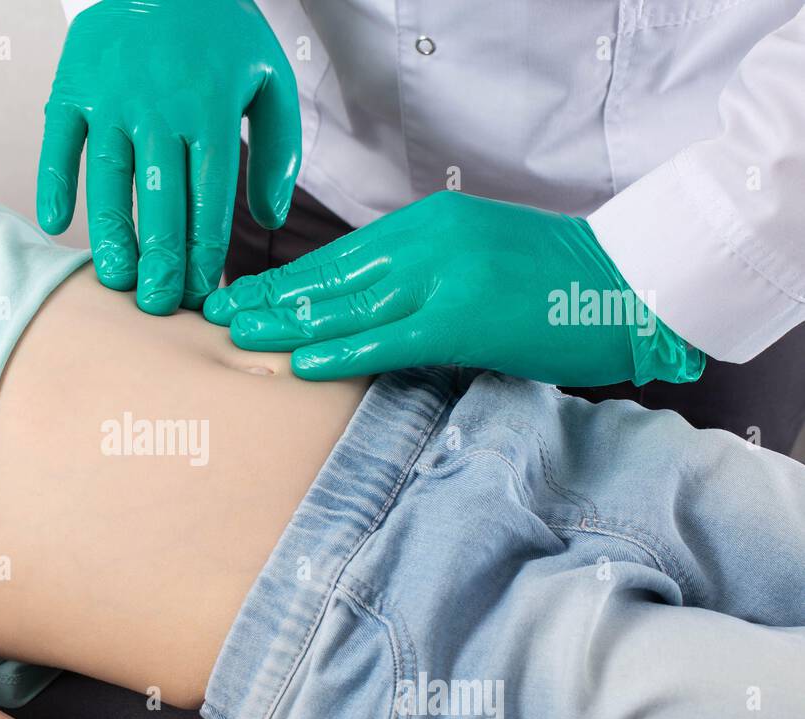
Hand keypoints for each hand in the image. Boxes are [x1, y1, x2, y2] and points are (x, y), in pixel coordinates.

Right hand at [36, 0, 300, 314]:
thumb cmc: (223, 36)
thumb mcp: (270, 81)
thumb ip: (278, 151)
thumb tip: (269, 220)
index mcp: (211, 114)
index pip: (207, 205)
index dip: (204, 258)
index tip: (200, 296)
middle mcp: (159, 111)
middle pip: (158, 206)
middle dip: (159, 266)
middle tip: (157, 307)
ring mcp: (110, 101)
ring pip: (109, 184)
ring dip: (110, 238)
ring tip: (115, 282)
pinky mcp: (72, 89)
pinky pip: (59, 145)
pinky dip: (53, 184)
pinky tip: (55, 224)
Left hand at [203, 191, 705, 385]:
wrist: (632, 282)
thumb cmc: (555, 281)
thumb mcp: (477, 259)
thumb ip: (421, 275)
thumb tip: (365, 310)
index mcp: (427, 223)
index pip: (340, 256)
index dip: (288, 280)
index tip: (244, 297)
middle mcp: (427, 240)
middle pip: (331, 276)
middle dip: (272, 300)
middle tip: (217, 319)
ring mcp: (444, 275)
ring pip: (348, 305)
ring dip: (289, 325)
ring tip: (239, 340)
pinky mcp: (464, 317)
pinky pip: (388, 338)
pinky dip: (343, 351)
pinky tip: (302, 364)